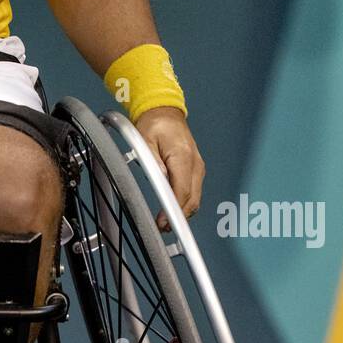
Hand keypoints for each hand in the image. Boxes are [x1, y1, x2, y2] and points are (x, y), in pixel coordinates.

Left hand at [134, 106, 204, 231]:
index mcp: (183, 156)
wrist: (165, 113)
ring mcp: (198, 168)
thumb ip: (151, 161)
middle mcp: (195, 164)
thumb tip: (159, 180)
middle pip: (192, 199)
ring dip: (182, 213)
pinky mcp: (196, 170)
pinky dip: (184, 204)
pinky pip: (193, 192)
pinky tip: (172, 211)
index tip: (164, 222)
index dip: (174, 210)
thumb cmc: (155, 125)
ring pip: (194, 198)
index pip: (182, 190)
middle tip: (161, 228)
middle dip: (178, 217)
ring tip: (164, 223)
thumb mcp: (145, 140)